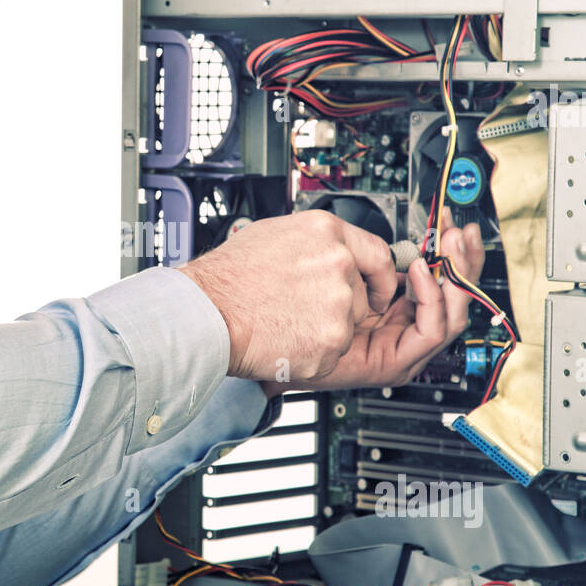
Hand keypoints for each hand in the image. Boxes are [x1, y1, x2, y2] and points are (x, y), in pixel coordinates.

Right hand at [179, 209, 397, 385]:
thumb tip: (335, 248)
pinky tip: (285, 337)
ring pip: (346, 325)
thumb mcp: (274, 234)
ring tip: (286, 320)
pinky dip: (312, 351)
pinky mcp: (330, 342)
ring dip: (324, 328)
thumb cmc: (228, 278)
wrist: (206, 314)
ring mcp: (337, 305)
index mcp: (327, 234)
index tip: (378, 287)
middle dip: (339, 306)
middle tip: (303, 308)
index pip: (379, 254)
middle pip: (360, 294)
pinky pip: (333, 351)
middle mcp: (338, 265)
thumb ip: (316, 242)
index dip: (380, 276)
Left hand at [280, 206, 485, 393]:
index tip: (449, 222)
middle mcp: (396, 329)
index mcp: (386, 305)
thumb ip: (361, 256)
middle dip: (465, 261)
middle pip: (452, 299)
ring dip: (457, 278)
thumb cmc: (275, 299)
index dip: (450, 251)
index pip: (435, 281)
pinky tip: (418, 273)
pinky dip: (432, 300)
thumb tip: (385, 239)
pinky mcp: (391, 362)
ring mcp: (397, 348)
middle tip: (461, 232)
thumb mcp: (328, 262)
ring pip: (451, 316)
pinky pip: (431, 330)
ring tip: (448, 248)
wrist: (246, 328)